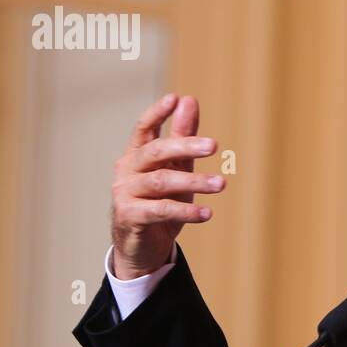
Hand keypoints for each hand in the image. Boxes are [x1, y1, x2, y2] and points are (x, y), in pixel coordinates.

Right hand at [110, 93, 223, 278]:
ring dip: (194, 182)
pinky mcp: (130, 216)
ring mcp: (125, 193)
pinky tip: (207, 213)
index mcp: (136, 154)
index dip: (157, 113)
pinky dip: (186, 211)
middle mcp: (127, 170)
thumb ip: (182, 137)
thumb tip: (189, 100)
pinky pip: (161, 210)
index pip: (143, 128)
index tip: (175, 98)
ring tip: (221, 184)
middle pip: (155, 152)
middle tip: (214, 145)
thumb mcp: (175, 168)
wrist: (143, 247)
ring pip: (161, 182)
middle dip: (185, 146)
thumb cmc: (160, 201)